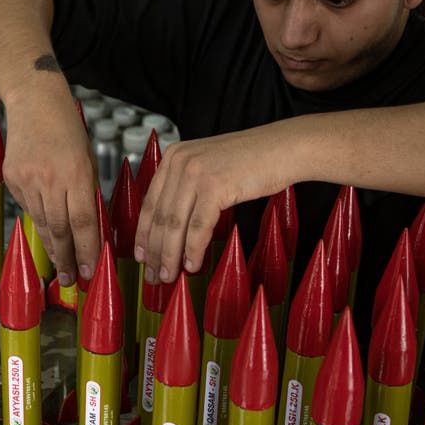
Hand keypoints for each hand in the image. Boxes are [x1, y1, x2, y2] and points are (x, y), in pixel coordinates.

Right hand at [3, 85, 99, 285]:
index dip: (87, 250)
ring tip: (59, 266)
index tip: (89, 270)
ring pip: (42, 223)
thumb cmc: (69, 130)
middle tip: (70, 280)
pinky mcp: (11, 178)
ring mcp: (27, 179)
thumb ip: (89, 193)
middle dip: (66, 258)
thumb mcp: (88, 159)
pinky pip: (28, 207)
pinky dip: (39, 221)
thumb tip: (91, 231)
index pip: (84, 222)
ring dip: (52, 247)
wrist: (35, 102)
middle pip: (60, 229)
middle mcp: (51, 178)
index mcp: (77, 173)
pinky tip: (46, 232)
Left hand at [134, 121, 300, 283]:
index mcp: (174, 156)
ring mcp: (196, 173)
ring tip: (168, 276)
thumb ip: (186, 186)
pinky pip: (198, 227)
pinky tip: (192, 265)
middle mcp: (180, 161)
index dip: (143, 234)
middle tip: (153, 275)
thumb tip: (171, 227)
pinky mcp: (215, 186)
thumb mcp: (208, 166)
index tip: (141, 256)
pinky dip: (193, 250)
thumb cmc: (252, 161)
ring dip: (170, 256)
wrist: (284, 149)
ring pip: (175, 225)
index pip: (150, 202)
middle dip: (154, 251)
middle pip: (160, 217)